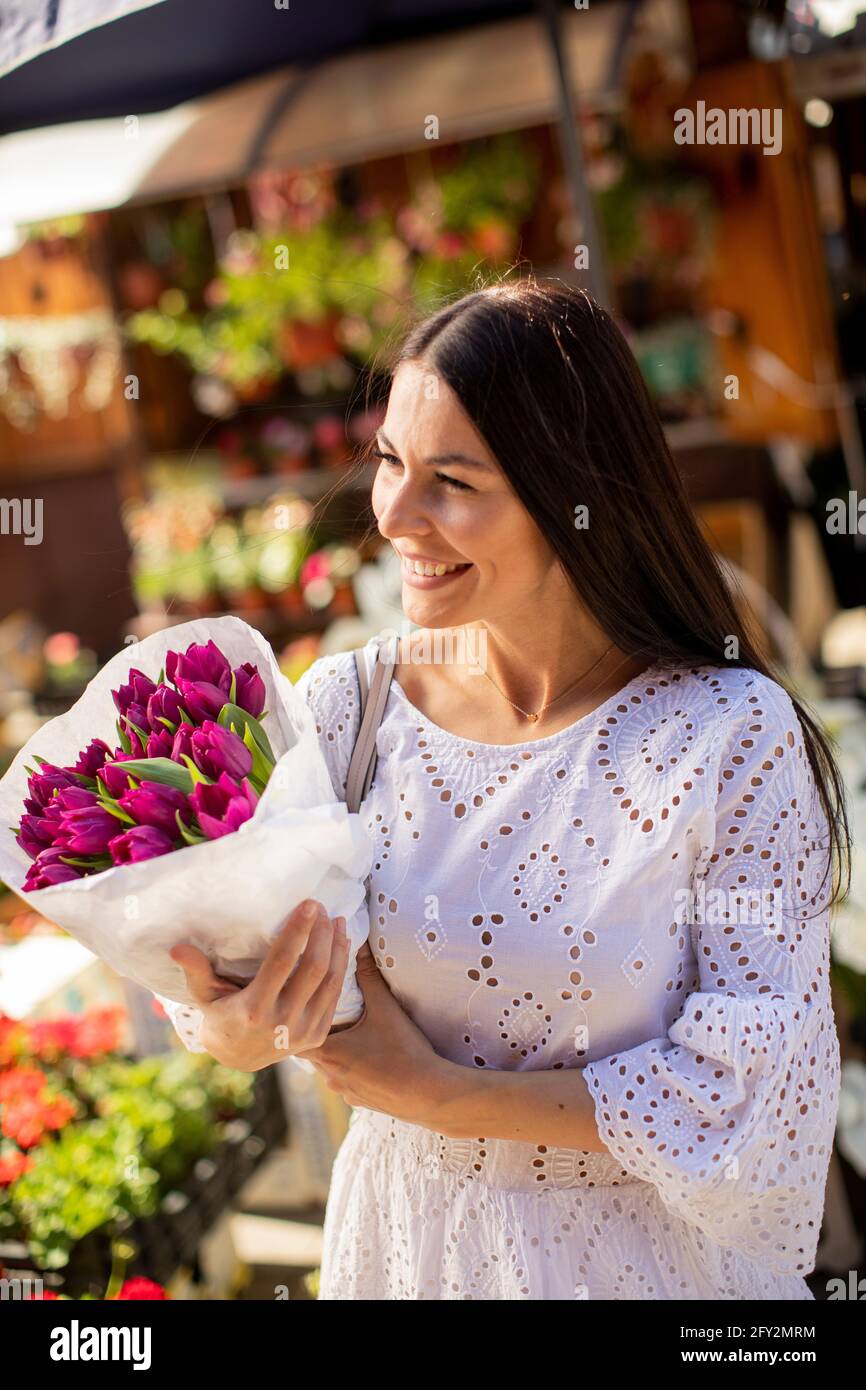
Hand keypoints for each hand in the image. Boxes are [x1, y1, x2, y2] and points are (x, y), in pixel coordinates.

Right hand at [169, 899, 349, 1070]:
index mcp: (255, 1009)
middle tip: (323, 909)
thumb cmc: (221, 1016)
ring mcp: (304, 1031)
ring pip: (331, 981)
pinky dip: (341, 967)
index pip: (283, 962)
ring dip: (337, 947)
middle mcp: (283, 1022)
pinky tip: (342, 945)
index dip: (299, 930)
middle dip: (322, 934)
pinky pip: (335, 996)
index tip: (310, 904)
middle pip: (313, 969)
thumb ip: (196, 971)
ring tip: (338, 921)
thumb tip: (177, 948)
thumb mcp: (205, 996)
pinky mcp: (318, 1035)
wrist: (240, 1058)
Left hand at [299, 941, 449, 1125]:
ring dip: (337, 1051)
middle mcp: (330, 1076)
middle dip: (320, 1029)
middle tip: (328, 1010)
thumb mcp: (385, 1008)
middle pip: (313, 1048)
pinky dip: (352, 1068)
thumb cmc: (404, 1051)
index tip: (306, 1000)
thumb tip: (359, 946)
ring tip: (350, 1033)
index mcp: (328, 1052)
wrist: (430, 1095)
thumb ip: (368, 976)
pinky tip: (368, 1058)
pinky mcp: (360, 1102)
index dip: (301, 1015)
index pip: (298, 1031)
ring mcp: (344, 1092)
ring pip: (330, 1067)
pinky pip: (347, 1081)